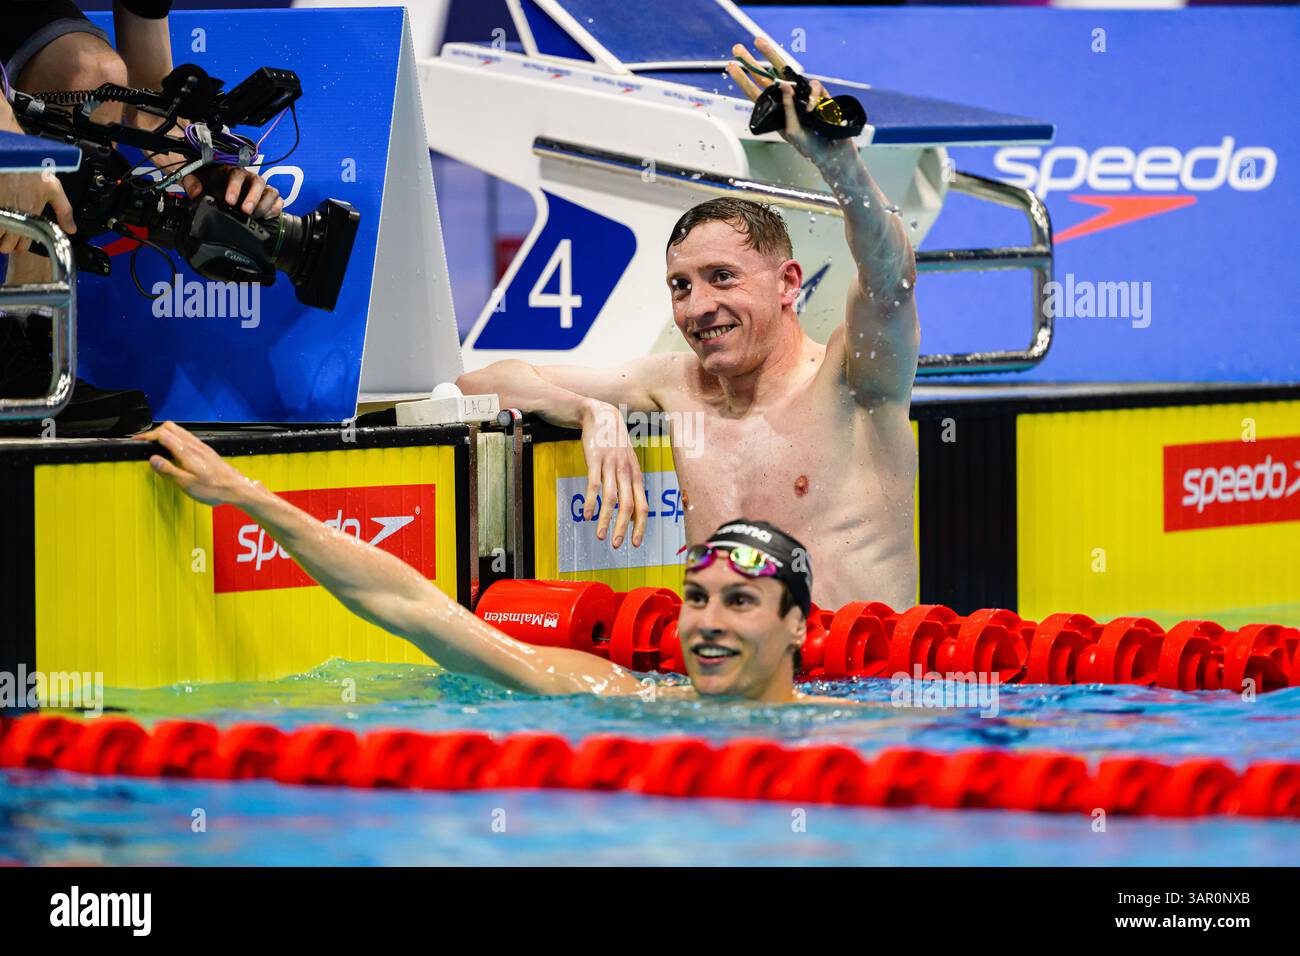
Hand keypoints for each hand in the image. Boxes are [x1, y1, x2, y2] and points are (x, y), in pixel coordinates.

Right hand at [0, 167, 76, 254]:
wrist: (14, 157)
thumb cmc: (32, 170)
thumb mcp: (53, 189)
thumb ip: (64, 211)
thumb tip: (72, 229)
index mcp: (31, 217)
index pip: (22, 245)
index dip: (20, 245)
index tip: (19, 241)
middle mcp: (15, 218)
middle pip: (6, 245)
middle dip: (6, 242)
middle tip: (7, 235)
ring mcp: (0, 213)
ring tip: (2, 225)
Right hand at [135, 421, 259, 506]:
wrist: (236, 488)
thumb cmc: (214, 489)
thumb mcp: (187, 484)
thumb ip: (168, 470)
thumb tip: (152, 458)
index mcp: (187, 452)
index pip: (162, 435)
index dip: (147, 436)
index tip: (136, 441)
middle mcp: (194, 445)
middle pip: (170, 427)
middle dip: (154, 432)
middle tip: (144, 442)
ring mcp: (201, 446)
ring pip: (179, 431)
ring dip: (165, 434)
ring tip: (155, 445)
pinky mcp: (206, 450)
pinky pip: (187, 437)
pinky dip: (175, 439)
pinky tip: (174, 451)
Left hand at [181, 163, 283, 217]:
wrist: (221, 191)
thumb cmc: (212, 184)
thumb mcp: (198, 180)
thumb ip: (192, 183)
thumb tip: (195, 192)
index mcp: (233, 172)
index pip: (237, 174)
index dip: (235, 187)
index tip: (230, 201)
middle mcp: (250, 179)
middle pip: (258, 182)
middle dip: (253, 197)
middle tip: (246, 211)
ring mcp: (261, 189)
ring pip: (271, 192)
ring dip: (265, 204)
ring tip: (255, 217)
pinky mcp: (269, 200)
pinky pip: (278, 202)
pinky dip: (275, 209)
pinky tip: (266, 217)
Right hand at [580, 402, 648, 548]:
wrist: (601, 415)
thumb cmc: (615, 442)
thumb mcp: (628, 461)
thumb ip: (630, 482)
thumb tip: (631, 506)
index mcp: (636, 475)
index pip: (642, 505)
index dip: (640, 526)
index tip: (635, 543)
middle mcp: (626, 472)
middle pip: (629, 505)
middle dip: (624, 528)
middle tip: (618, 545)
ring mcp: (611, 466)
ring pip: (611, 498)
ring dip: (606, 520)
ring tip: (601, 536)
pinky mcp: (595, 460)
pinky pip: (593, 485)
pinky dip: (590, 502)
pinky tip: (587, 515)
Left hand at [725, 37, 854, 167]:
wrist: (832, 152)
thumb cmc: (809, 144)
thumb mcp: (793, 130)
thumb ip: (788, 109)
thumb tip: (785, 86)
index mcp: (775, 110)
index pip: (755, 93)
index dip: (743, 80)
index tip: (731, 65)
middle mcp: (786, 99)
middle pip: (766, 76)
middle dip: (752, 61)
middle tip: (737, 48)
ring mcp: (801, 95)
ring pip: (786, 71)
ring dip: (772, 55)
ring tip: (760, 43)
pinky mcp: (818, 94)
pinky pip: (813, 86)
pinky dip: (812, 95)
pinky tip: (812, 108)